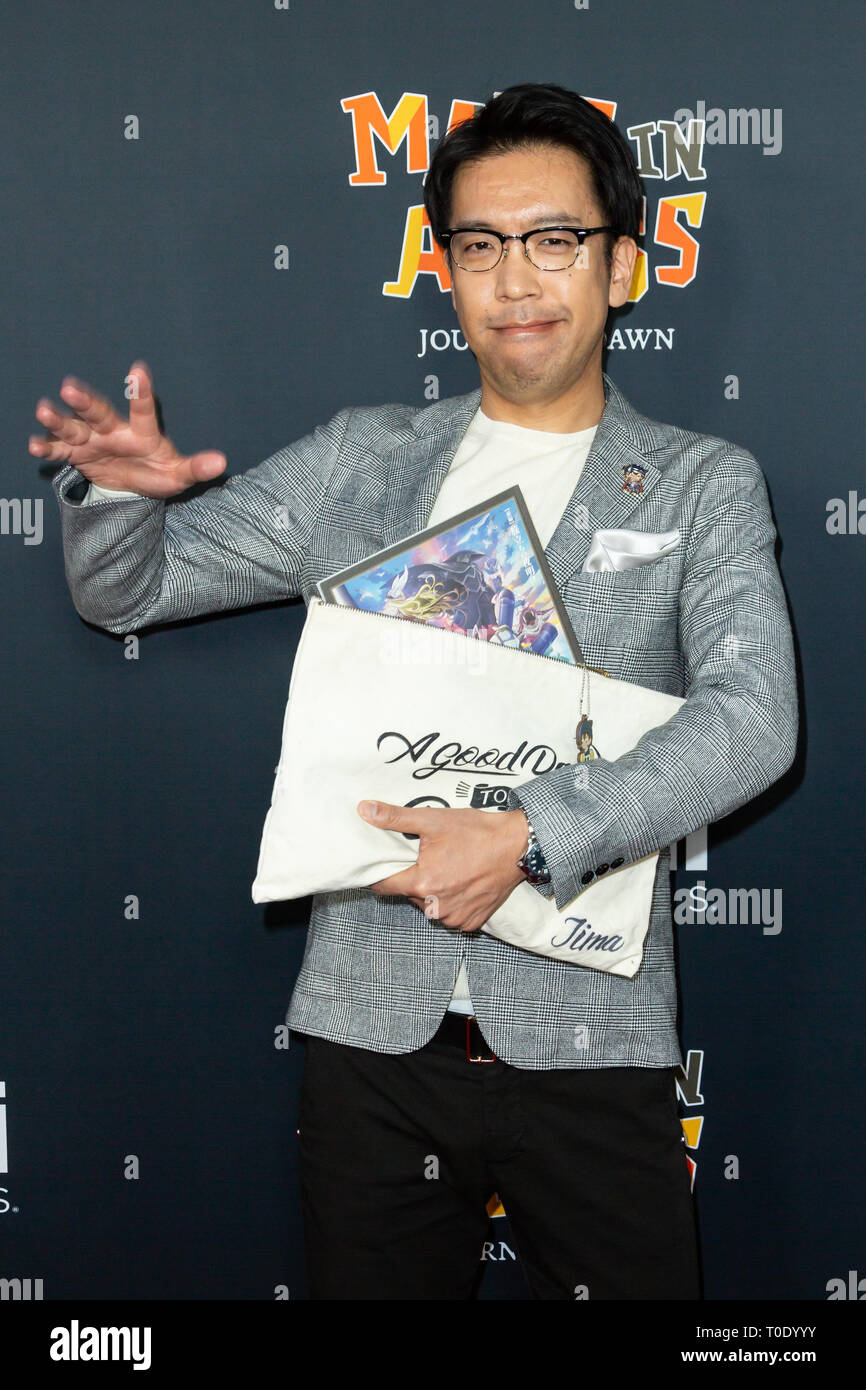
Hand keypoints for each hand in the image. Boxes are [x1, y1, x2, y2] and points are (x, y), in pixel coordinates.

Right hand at [28, 360, 225, 497]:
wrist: (133, 487)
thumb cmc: (157, 472)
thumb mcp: (178, 475)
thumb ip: (196, 467)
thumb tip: (222, 463)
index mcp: (141, 431)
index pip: (142, 410)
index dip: (141, 392)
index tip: (138, 370)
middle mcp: (112, 429)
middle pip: (98, 411)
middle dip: (84, 400)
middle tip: (70, 387)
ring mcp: (92, 440)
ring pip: (73, 425)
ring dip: (57, 418)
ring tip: (43, 410)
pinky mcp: (76, 453)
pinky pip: (59, 449)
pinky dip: (47, 446)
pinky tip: (34, 446)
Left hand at [357, 800, 528, 932]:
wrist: (517, 846)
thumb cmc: (476, 832)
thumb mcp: (433, 820)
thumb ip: (395, 818)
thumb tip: (364, 810)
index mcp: (423, 883)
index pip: (384, 885)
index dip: (381, 873)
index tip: (386, 863)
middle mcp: (436, 906)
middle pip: (409, 894)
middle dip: (414, 878)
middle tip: (429, 858)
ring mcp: (455, 918)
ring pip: (429, 906)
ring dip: (433, 891)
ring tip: (449, 868)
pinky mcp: (471, 923)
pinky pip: (450, 915)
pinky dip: (452, 902)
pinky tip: (462, 883)